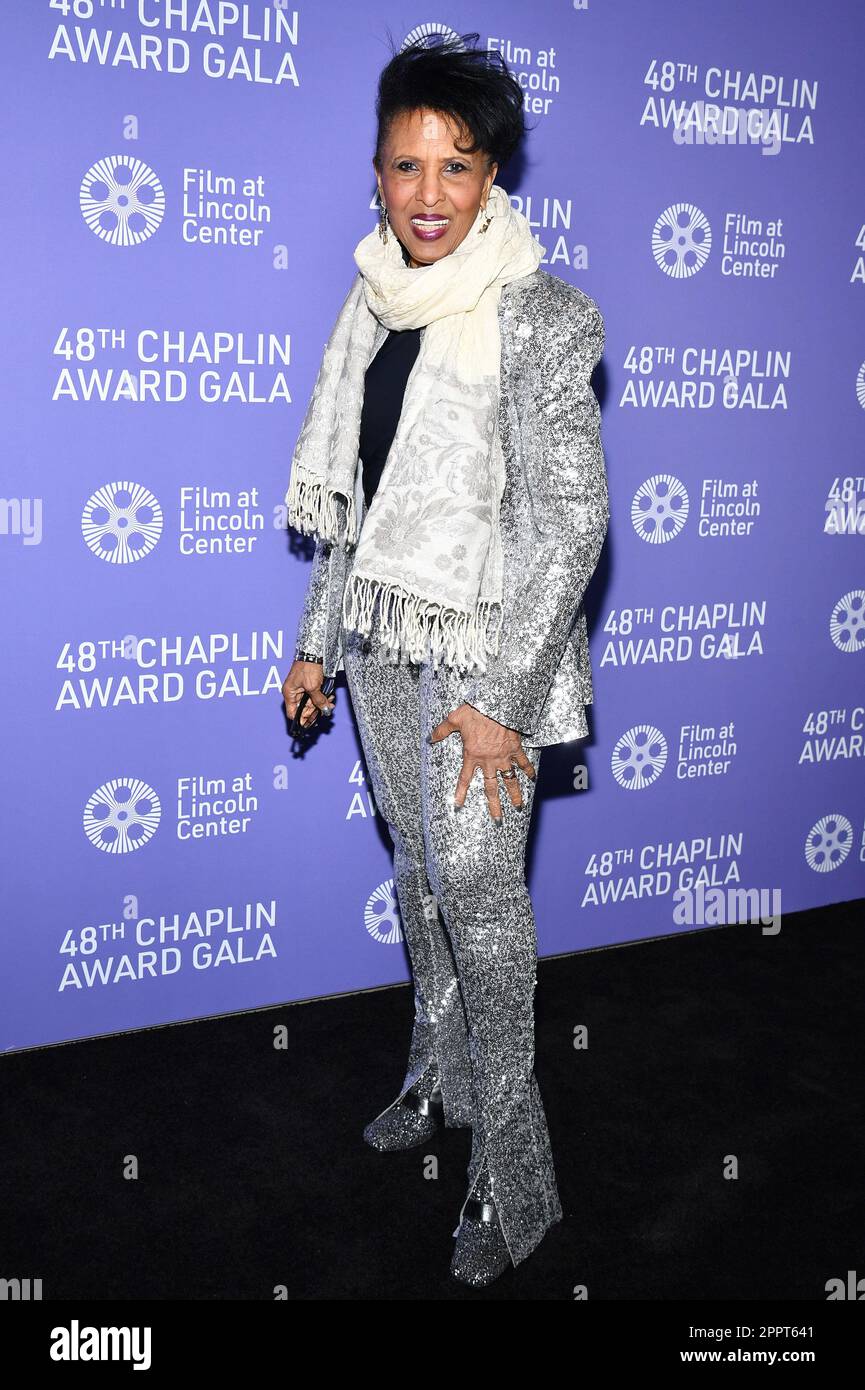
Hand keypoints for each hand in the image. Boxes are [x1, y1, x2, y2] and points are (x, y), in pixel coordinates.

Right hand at [282, 659, 334, 728]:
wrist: (314, 652)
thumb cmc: (308, 666)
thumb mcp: (313, 686)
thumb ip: (318, 701)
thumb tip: (324, 710)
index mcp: (289, 693)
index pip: (292, 714)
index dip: (302, 720)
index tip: (312, 724)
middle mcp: (294, 693)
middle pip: (304, 709)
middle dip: (316, 711)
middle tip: (326, 711)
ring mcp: (302, 689)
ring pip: (311, 703)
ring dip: (321, 704)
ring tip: (330, 702)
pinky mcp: (309, 685)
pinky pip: (316, 696)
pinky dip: (323, 697)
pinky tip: (329, 696)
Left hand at [430, 702, 534, 821]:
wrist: (497, 704)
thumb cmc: (476, 711)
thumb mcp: (455, 718)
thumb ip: (442, 730)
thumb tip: (430, 738)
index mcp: (472, 755)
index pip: (465, 778)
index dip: (461, 792)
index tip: (459, 805)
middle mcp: (488, 760)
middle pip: (491, 787)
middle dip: (494, 804)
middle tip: (497, 819)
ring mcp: (503, 756)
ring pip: (510, 780)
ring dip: (515, 794)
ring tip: (518, 806)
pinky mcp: (515, 748)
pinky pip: (523, 762)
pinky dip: (529, 770)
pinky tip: (533, 779)